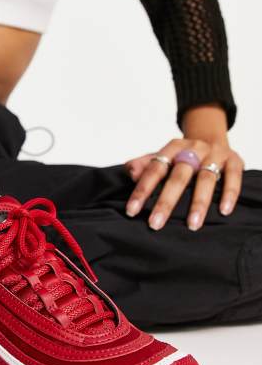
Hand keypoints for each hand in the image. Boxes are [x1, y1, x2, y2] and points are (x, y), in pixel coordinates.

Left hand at [124, 105, 243, 230]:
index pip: (154, 169)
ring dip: (198, 203)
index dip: (142, 189)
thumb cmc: (183, 156)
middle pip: (178, 177)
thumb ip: (145, 164)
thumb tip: (130, 172)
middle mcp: (193, 149)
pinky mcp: (234, 160)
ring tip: (192, 225)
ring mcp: (215, 154)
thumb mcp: (163, 157)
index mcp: (172, 148)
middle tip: (155, 223)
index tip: (132, 210)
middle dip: (166, 201)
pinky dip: (229, 194)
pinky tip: (223, 211)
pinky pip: (233, 177)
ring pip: (206, 179)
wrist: (212, 139)